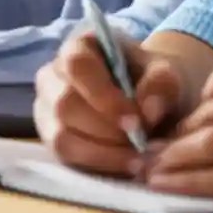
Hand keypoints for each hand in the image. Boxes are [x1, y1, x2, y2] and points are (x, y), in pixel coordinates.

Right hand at [34, 31, 187, 175]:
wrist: (148, 101)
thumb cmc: (151, 81)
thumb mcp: (166, 74)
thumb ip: (161, 83)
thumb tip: (148, 109)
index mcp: (79, 47)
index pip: (77, 66)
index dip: (103, 96)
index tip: (135, 122)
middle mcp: (53, 74)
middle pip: (65, 104)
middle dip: (105, 130)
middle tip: (141, 143)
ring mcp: (47, 107)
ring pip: (60, 135)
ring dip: (102, 152)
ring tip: (137, 159)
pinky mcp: (50, 137)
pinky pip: (64, 156)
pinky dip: (96, 164)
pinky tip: (125, 165)